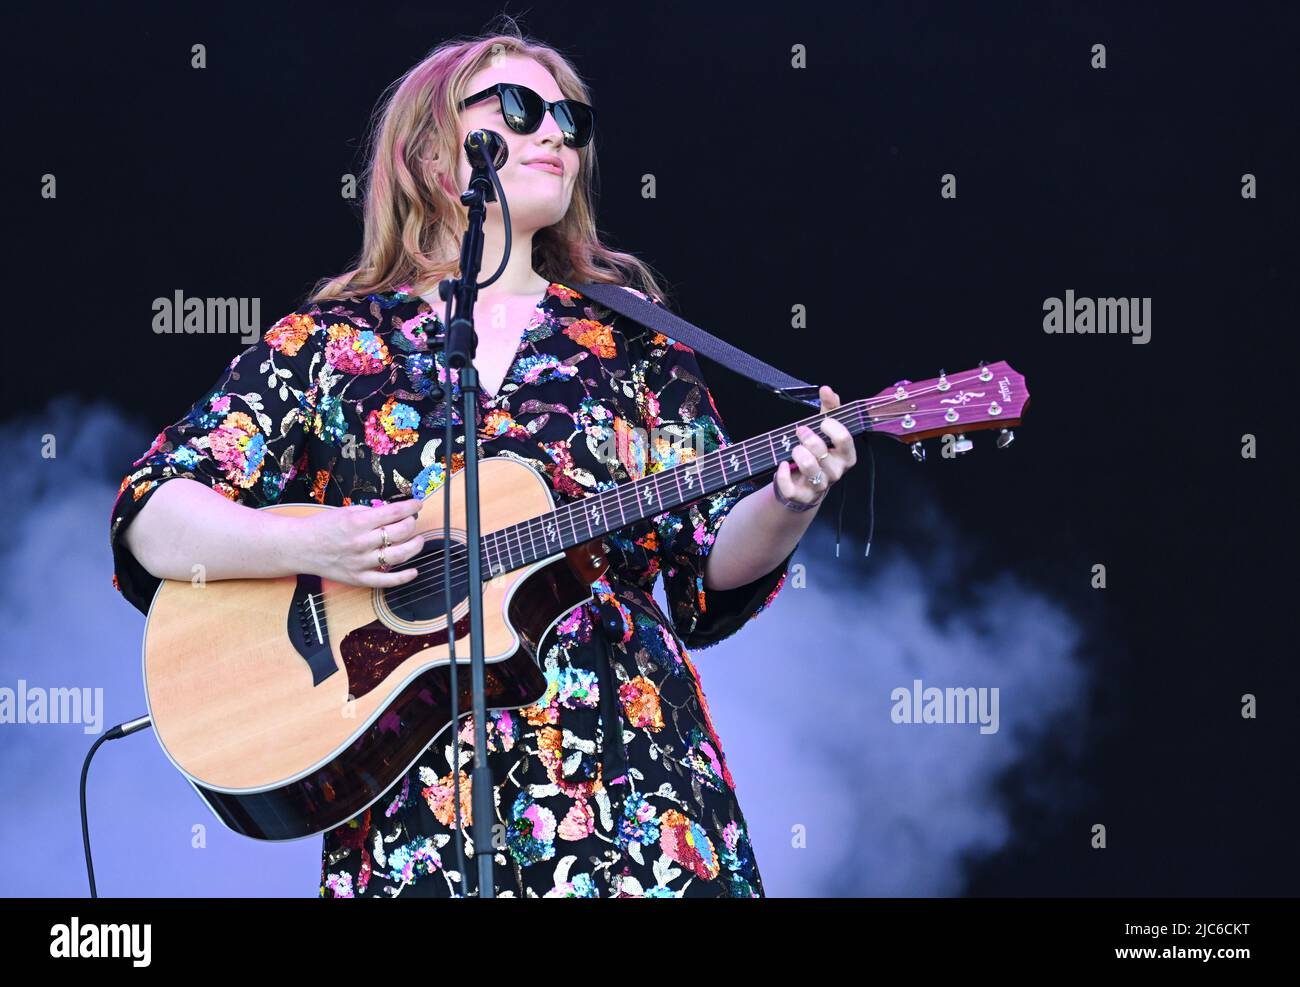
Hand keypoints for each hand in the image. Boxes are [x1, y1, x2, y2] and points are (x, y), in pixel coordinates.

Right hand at [295, 497, 426, 586]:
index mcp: (357, 522)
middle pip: (400, 532)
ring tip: (418, 540)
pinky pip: (386, 581)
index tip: (417, 504)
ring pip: (398, 555)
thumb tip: (393, 513)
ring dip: (414, 546)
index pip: (394, 513)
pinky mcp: (358, 578)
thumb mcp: (345, 512)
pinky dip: (403, 577)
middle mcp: (361, 542)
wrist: (300, 547)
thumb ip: (369, 513)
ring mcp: (361, 562)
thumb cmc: (322, 527)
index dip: (411, 507)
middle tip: (412, 520)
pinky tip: (413, 571)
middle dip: (412, 523)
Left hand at [774, 385, 856, 507]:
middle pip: (824, 453)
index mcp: (846, 456)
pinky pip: (792, 489)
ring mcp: (820, 486)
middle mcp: (836, 472)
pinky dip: (783, 475)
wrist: (805, 485)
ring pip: (810, 469)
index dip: (832, 427)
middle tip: (800, 431)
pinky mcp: (803, 497)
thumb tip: (827, 389)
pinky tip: (781, 465)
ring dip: (798, 454)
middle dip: (809, 438)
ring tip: (794, 449)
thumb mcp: (824, 430)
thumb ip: (829, 409)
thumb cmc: (818, 453)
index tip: (821, 421)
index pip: (845, 440)